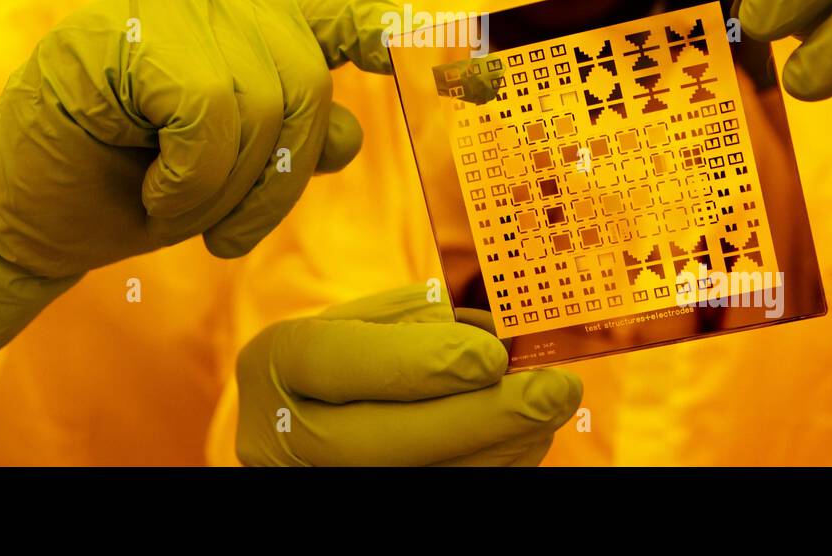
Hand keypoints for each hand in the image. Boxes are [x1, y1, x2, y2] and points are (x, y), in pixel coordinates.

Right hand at [0, 0, 396, 369]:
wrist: (21, 216)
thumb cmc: (123, 187)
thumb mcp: (227, 174)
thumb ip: (287, 142)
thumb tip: (348, 132)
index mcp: (240, 24)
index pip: (330, 14)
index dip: (377, 28)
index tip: (409, 43)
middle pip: (306, 81)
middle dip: (275, 179)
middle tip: (223, 230)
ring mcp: (169, 0)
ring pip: (261, 101)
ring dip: (224, 187)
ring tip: (172, 202)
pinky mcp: (131, 29)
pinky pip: (211, 112)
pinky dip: (191, 177)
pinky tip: (151, 188)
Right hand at [235, 285, 583, 465]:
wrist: (300, 420)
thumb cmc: (349, 357)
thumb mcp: (361, 323)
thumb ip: (415, 325)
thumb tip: (496, 341)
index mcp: (278, 362)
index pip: (341, 362)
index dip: (419, 363)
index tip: (492, 357)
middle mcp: (282, 433)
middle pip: (377, 442)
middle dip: (478, 418)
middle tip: (554, 391)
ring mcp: (315, 482)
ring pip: (417, 480)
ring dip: (500, 447)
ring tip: (553, 407)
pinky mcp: (357, 508)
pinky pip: (436, 494)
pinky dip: (491, 467)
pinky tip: (529, 438)